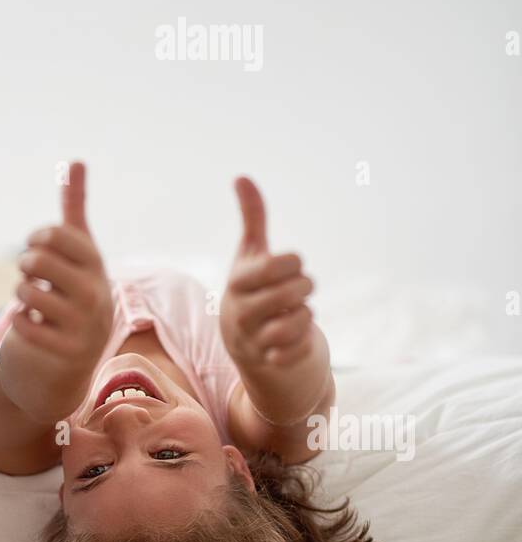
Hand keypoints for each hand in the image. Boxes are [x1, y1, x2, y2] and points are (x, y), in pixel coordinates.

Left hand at [0, 162, 114, 423]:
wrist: (59, 370)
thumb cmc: (64, 302)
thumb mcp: (71, 258)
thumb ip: (73, 212)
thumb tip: (76, 161)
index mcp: (97, 269)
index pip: (61, 236)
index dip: (38, 238)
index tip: (35, 248)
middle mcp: (97, 296)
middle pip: (41, 262)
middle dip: (25, 266)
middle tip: (29, 276)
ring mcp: (85, 328)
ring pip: (29, 293)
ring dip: (21, 296)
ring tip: (31, 304)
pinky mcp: (66, 354)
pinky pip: (26, 324)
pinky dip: (19, 322)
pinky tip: (28, 325)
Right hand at [220, 177, 315, 376]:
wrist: (249, 352)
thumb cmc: (255, 296)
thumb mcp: (251, 259)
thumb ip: (252, 219)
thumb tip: (241, 177)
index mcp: (237, 284)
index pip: (282, 263)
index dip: (294, 264)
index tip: (287, 271)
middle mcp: (240, 313)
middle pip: (297, 289)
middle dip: (303, 290)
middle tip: (293, 296)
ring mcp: (253, 342)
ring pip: (299, 320)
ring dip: (305, 318)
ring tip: (292, 318)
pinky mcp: (268, 365)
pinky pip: (298, 350)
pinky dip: (301, 345)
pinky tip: (291, 342)